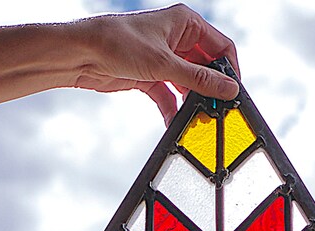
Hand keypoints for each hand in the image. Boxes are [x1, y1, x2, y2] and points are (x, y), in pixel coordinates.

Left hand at [0, 5, 240, 128]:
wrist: (80, 54)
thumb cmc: (118, 43)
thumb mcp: (164, 64)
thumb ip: (199, 80)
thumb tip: (229, 90)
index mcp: (186, 23)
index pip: (222, 48)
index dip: (230, 73)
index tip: (233, 96)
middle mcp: (177, 39)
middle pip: (207, 68)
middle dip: (211, 92)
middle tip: (217, 114)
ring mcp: (164, 59)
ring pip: (189, 84)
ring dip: (193, 103)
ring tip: (197, 123)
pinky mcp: (150, 77)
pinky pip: (170, 96)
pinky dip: (173, 110)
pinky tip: (174, 123)